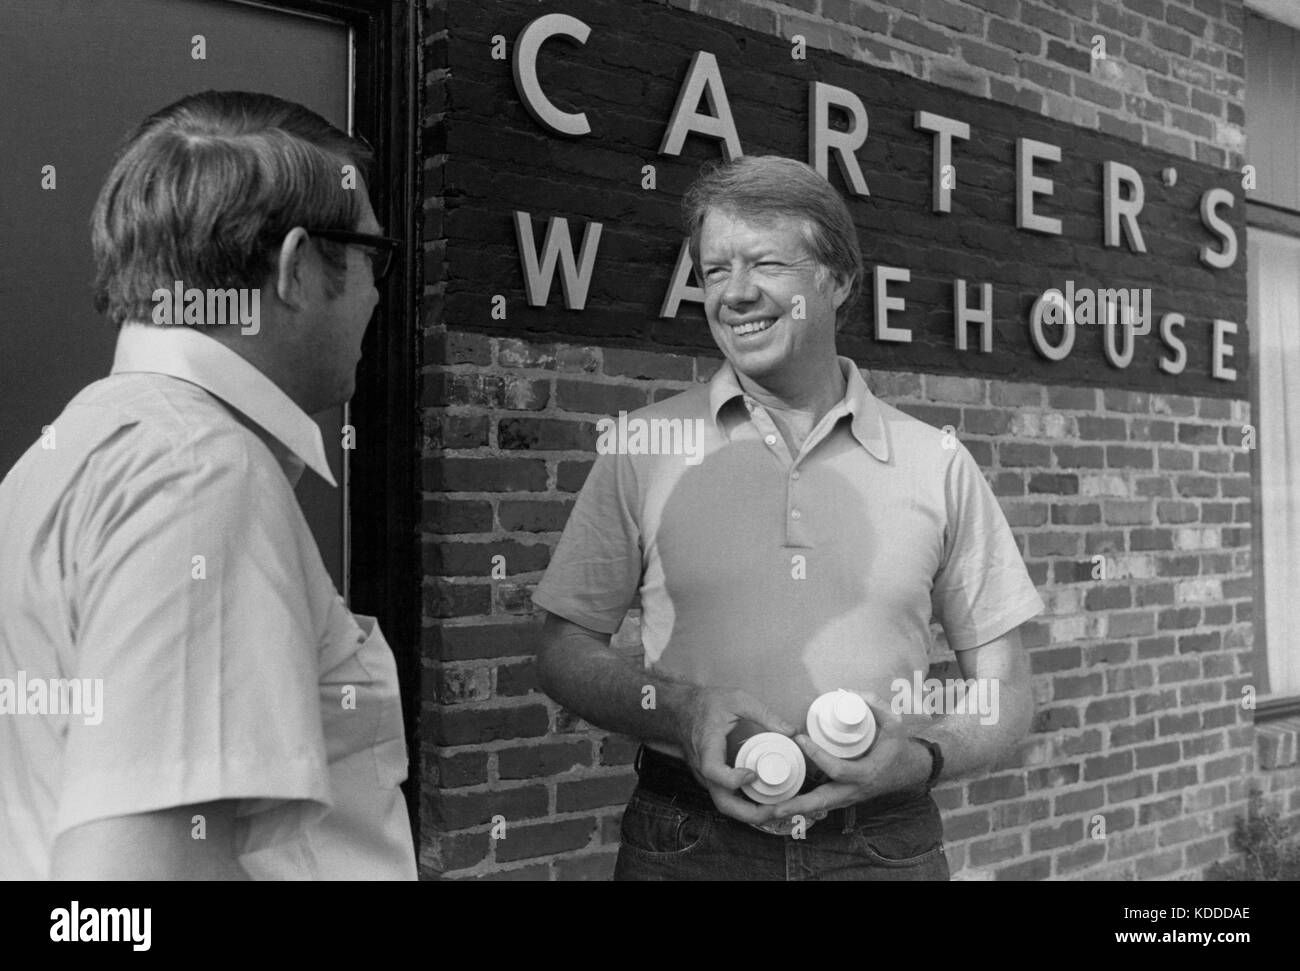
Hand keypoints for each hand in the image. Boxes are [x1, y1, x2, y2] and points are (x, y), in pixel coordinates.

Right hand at [673, 686, 800, 825]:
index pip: (713, 771)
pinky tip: (764, 801)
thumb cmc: (706, 703)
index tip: (753, 774)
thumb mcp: (737, 699)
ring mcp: (706, 776)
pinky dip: (744, 805)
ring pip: (724, 804)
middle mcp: (704, 767)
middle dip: (749, 813)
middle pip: (721, 801)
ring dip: (749, 813)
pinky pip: (726, 798)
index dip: (733, 778)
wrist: (681, 709)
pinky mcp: (711, 779)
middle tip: (775, 810)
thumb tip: (791, 731)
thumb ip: (764, 714)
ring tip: (775, 810)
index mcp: (707, 746)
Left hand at [768, 689, 930, 819]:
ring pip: (818, 808)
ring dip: (793, 810)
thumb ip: (876, 705)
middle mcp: (854, 791)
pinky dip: (800, 806)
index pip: (837, 769)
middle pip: (822, 802)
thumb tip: (849, 693)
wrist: (907, 771)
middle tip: (773, 808)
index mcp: (866, 774)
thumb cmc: (897, 747)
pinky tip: (778, 805)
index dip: (818, 755)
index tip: (801, 739)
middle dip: (797, 806)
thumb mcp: (894, 724)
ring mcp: (847, 798)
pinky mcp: (841, 798)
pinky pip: (819, 804)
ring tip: (767, 811)